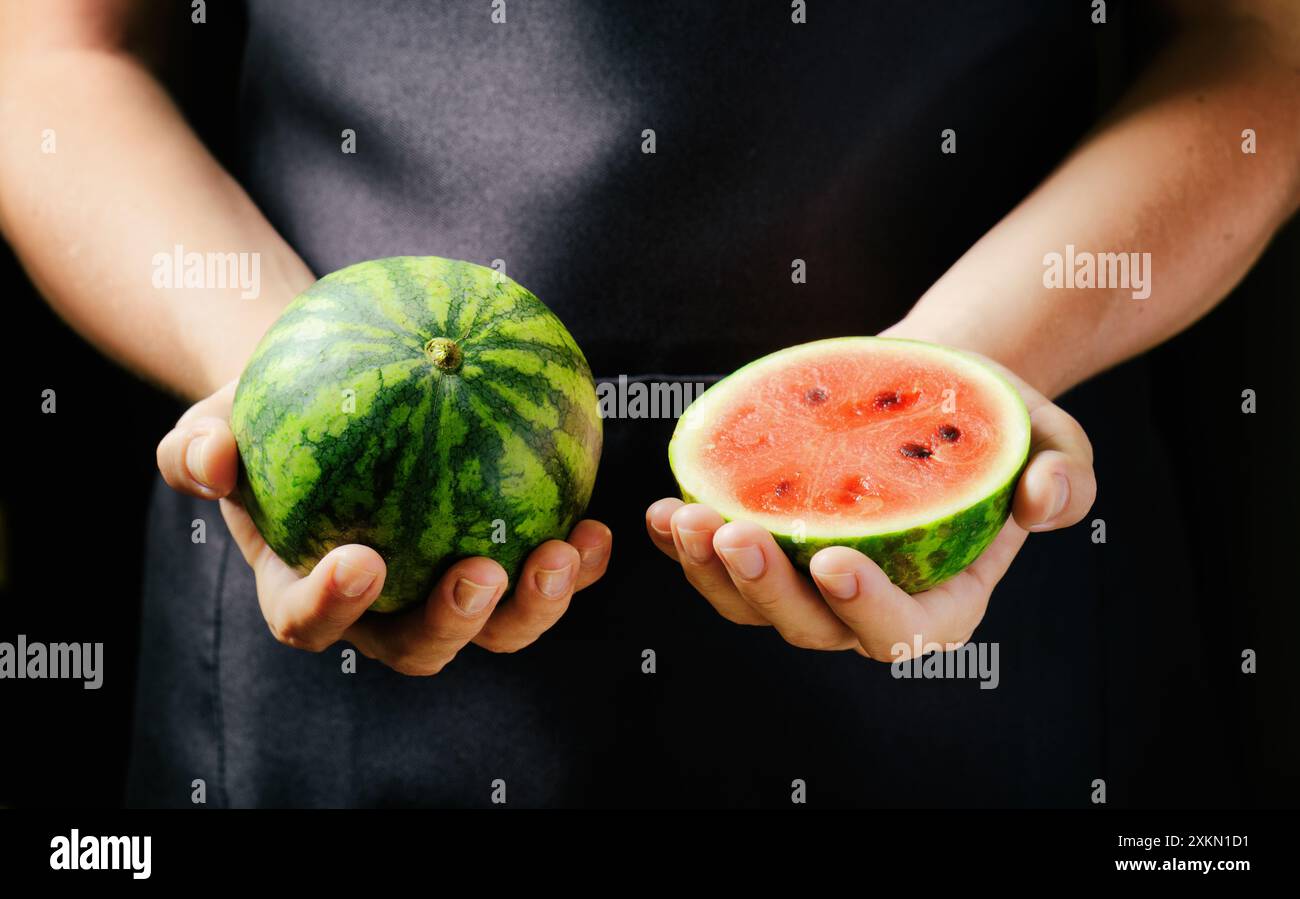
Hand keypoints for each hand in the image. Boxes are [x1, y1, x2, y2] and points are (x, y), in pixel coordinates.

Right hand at [157, 380, 611, 674]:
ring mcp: (450, 594)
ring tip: (565, 551)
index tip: (360, 559)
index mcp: (309, 590)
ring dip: (537, 604)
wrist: (337, 398)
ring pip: (499, 629)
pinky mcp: (507, 564)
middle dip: (456, 623)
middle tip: (482, 572)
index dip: (333, 605)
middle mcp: (385, 612)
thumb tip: (207, 456)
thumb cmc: (268, 414)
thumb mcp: (218, 419)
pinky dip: (580, 564)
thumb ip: (197, 447)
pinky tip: (598, 522)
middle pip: (423, 646)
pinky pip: (549, 576)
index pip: (310, 619)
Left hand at [645, 354, 1094, 659]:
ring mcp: (808, 579)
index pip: (904, 632)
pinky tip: (664, 511)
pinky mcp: (768, 545)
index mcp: (940, 598)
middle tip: (734, 533)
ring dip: (710, 573)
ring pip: (750, 605)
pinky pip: (717, 565)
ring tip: (685, 518)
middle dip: (766, 589)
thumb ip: (1069, 474)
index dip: (866, 610)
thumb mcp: (1053, 437)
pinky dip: (684, 546)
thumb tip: (1045, 503)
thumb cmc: (989, 419)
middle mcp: (866, 602)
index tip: (834, 559)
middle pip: (809, 627)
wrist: (926, 389)